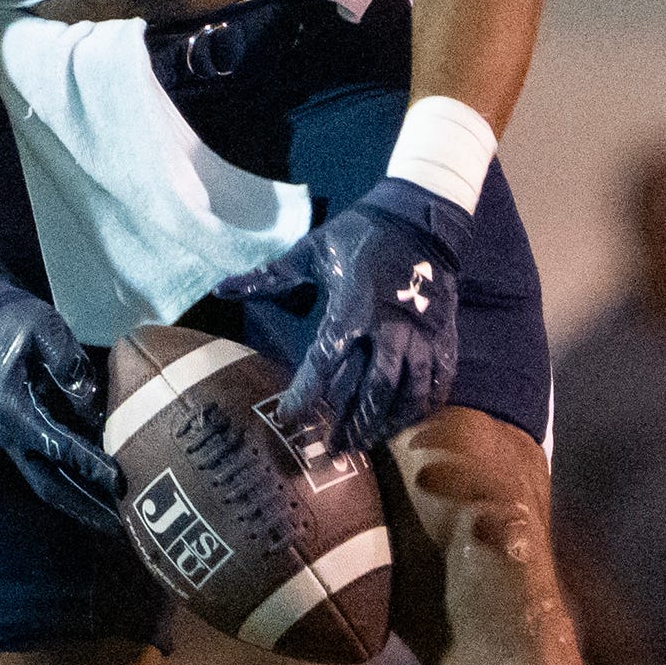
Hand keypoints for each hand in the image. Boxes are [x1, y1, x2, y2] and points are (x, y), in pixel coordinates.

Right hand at [0, 271, 118, 531]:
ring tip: (114, 523)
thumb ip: (67, 360)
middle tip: (121, 525)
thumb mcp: (43, 327)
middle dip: (85, 506)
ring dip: (79, 505)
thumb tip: (90, 397)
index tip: (119, 478)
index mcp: (13, 408)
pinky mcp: (19, 438)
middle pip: (49, 483)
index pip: (57, 445)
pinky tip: (96, 498)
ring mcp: (12, 439)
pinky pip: (45, 472)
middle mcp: (9, 433)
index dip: (89, 463)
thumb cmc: (12, 322)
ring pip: (46, 484)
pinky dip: (70, 489)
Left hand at [218, 177, 468, 456]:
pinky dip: (423, 407)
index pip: (325, 360)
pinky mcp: (445, 334)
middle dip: (354, 423)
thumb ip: (268, 276)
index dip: (306, 393)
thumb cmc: (359, 233)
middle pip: (373, 388)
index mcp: (352, 304)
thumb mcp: (311, 250)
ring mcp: (423, 332)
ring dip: (387, 422)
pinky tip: (405, 422)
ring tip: (367, 443)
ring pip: (409, 392)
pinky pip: (440, 381)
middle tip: (335, 449)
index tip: (289, 418)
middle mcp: (390, 324)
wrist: (420, 215)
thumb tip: (220, 289)